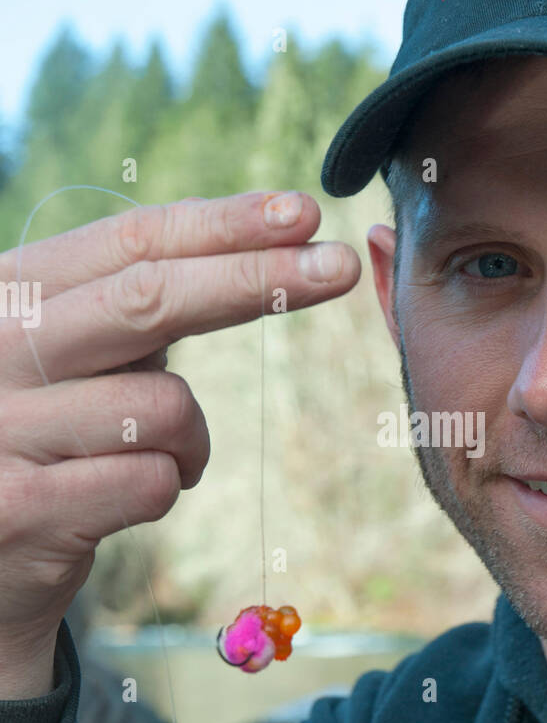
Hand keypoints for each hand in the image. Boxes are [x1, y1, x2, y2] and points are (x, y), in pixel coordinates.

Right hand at [0, 191, 359, 650]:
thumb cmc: (41, 448)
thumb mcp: (68, 357)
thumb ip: (131, 307)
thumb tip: (267, 243)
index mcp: (3, 294)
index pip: (127, 241)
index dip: (222, 224)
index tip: (303, 213)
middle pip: (149, 299)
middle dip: (256, 278)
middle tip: (337, 267)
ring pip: (164, 406)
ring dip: (191, 441)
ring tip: (157, 461)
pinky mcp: (19, 510)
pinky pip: (150, 481)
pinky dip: (165, 489)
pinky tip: (124, 501)